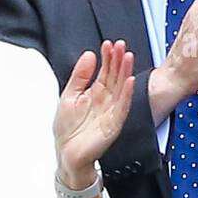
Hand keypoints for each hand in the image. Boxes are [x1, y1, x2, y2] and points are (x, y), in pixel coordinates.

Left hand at [54, 40, 134, 185]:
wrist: (68, 153)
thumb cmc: (68, 129)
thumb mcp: (69, 95)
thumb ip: (79, 76)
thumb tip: (89, 55)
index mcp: (95, 93)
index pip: (105, 71)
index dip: (107, 57)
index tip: (108, 44)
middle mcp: (106, 100)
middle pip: (115, 76)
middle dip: (118, 60)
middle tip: (120, 44)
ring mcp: (111, 111)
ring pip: (121, 88)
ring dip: (125, 72)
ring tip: (128, 57)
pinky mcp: (114, 123)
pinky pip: (122, 106)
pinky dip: (126, 94)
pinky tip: (129, 81)